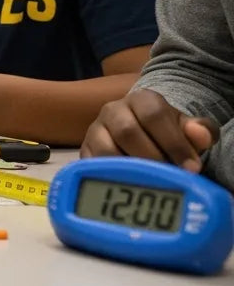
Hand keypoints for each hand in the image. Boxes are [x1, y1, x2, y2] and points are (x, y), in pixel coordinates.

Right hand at [82, 89, 220, 172]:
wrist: (142, 134)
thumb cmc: (167, 134)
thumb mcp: (187, 130)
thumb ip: (200, 131)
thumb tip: (200, 135)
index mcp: (141, 100)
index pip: (154, 115)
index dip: (174, 143)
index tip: (191, 168)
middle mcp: (113, 110)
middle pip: (127, 131)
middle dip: (152, 158)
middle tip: (169, 177)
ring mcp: (95, 129)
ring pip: (106, 149)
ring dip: (130, 169)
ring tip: (150, 183)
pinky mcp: (85, 149)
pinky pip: (93, 165)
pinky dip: (111, 177)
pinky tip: (130, 185)